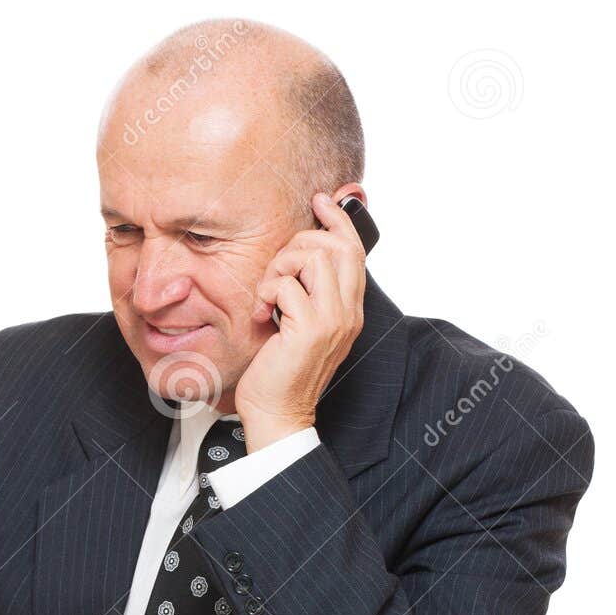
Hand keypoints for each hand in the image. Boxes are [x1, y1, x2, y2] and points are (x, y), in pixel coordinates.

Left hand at [238, 193, 367, 450]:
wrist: (279, 412)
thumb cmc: (281, 371)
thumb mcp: (299, 324)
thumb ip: (307, 293)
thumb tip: (299, 257)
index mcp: (349, 308)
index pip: (354, 249)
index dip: (338, 220)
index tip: (320, 202)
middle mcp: (348, 311)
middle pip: (336, 244)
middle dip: (298, 244)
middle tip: (276, 272)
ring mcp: (333, 319)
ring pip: (313, 256)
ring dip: (280, 267)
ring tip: (268, 296)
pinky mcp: (310, 329)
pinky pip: (286, 285)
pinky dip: (266, 293)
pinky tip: (261, 315)